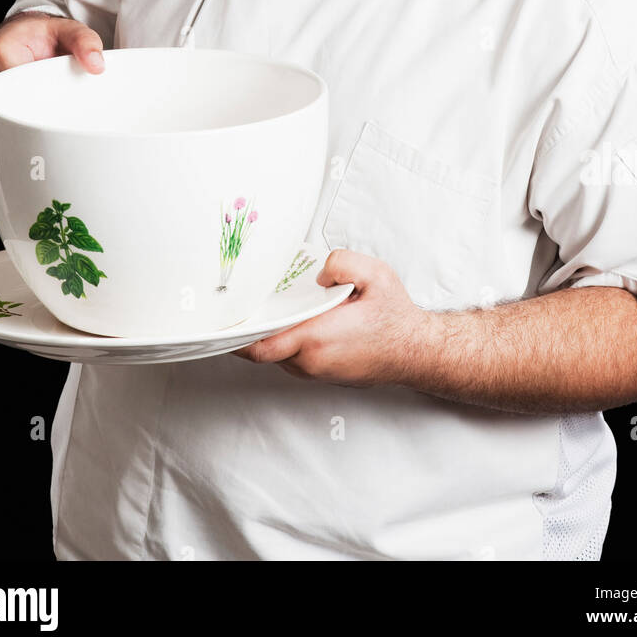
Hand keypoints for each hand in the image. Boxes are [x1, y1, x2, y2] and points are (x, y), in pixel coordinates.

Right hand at [0, 13, 105, 141]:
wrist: (19, 33)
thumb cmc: (42, 35)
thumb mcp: (68, 31)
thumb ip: (85, 43)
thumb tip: (97, 66)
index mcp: (1, 53)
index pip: (16, 95)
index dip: (37, 111)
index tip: (54, 118)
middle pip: (2, 113)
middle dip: (26, 123)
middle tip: (49, 123)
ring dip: (12, 128)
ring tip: (33, 119)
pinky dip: (0, 130)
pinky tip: (17, 124)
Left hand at [232, 248, 434, 387]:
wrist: (416, 351)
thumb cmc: (396, 319)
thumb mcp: (375, 275)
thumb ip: (342, 262)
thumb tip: (319, 272)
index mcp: (316, 338)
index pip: (260, 345)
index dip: (235, 337)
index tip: (220, 323)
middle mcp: (311, 361)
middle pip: (263, 348)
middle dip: (251, 327)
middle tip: (238, 305)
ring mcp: (315, 371)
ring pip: (277, 353)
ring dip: (271, 333)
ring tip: (269, 307)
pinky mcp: (321, 374)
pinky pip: (292, 357)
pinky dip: (286, 340)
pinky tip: (295, 319)